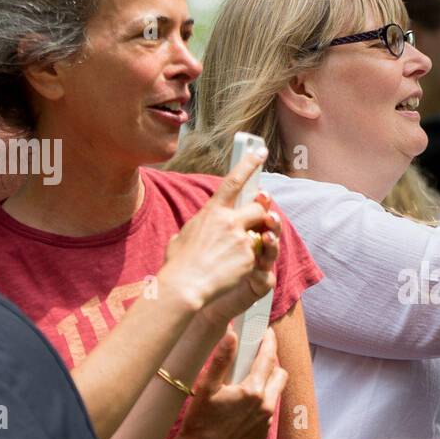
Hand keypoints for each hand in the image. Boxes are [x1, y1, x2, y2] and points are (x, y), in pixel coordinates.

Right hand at [159, 145, 280, 314]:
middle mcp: (230, 221)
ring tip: (234, 254)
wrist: (185, 286)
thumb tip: (194, 230)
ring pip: (260, 232)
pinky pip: (257, 255)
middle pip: (258, 208)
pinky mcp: (250, 258)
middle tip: (254, 223)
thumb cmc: (178, 264)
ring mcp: (241, 239)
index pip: (234, 181)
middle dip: (259, 214)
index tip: (261, 152)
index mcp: (212, 212)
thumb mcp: (182, 237)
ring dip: (254, 239)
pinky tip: (232, 271)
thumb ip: (196, 228)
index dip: (249, 164)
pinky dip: (248, 262)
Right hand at [169, 328, 288, 438]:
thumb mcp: (207, 387)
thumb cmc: (200, 422)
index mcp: (254, 391)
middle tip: (256, 355)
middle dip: (272, 362)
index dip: (269, 341)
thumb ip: (222, 359)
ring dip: (267, 381)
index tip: (266, 331)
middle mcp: (266, 406)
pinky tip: (242, 401)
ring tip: (247, 378)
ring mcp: (266, 421)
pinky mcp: (263, 433)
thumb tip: (232, 333)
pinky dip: (261, 399)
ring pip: (275, 392)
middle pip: (280, 374)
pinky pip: (268, 409)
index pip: (268, 358)